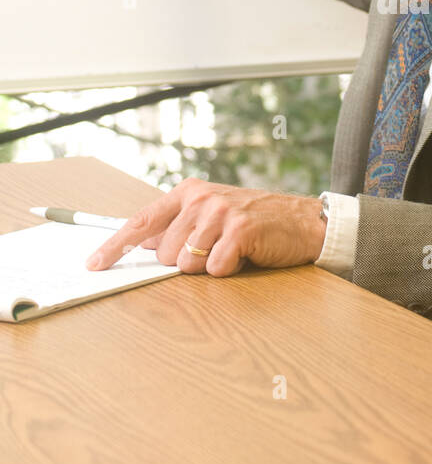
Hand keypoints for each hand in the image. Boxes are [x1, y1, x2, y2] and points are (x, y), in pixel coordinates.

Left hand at [85, 178, 326, 276]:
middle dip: (187, 262)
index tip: (95, 264)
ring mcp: (221, 212)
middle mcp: (201, 198)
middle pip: (166, 253)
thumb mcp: (212, 215)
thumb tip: (144, 249)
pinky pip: (216, 269)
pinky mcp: (241, 230)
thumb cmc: (255, 222)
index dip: (115, 246)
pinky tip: (246, 254)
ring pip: (188, 264)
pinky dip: (230, 270)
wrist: (303, 221)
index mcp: (188, 193)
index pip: (141, 222)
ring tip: (231, 250)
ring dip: (210, 267)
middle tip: (215, 249)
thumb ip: (179, 227)